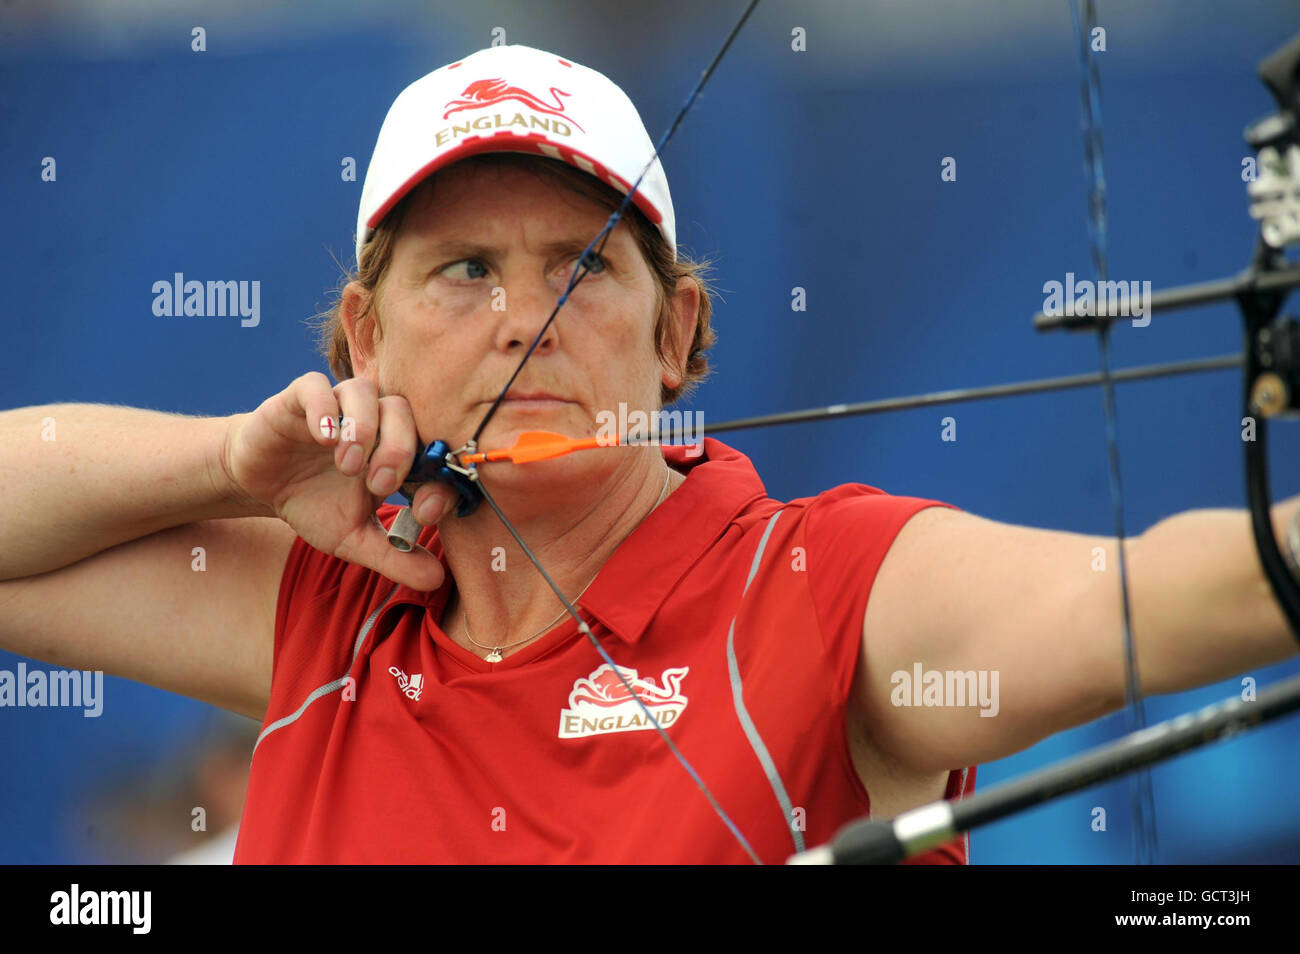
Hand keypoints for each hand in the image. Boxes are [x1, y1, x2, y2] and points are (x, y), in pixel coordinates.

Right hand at [221, 372, 457, 590]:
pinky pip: (317, 385)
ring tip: (347, 466)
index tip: (426, 512)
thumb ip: (394, 557)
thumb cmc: (313, 503)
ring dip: (363, 429)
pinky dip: (324, 408)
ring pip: (365, 392)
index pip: (434, 452)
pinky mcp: (300, 397)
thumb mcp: (353, 539)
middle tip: (380, 484)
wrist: (259, 482)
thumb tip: (436, 581)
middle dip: (398, 449)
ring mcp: (338, 405)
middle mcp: (373, 421)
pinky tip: (323, 437)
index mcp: (396, 452)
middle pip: (404, 412)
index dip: (440, 480)